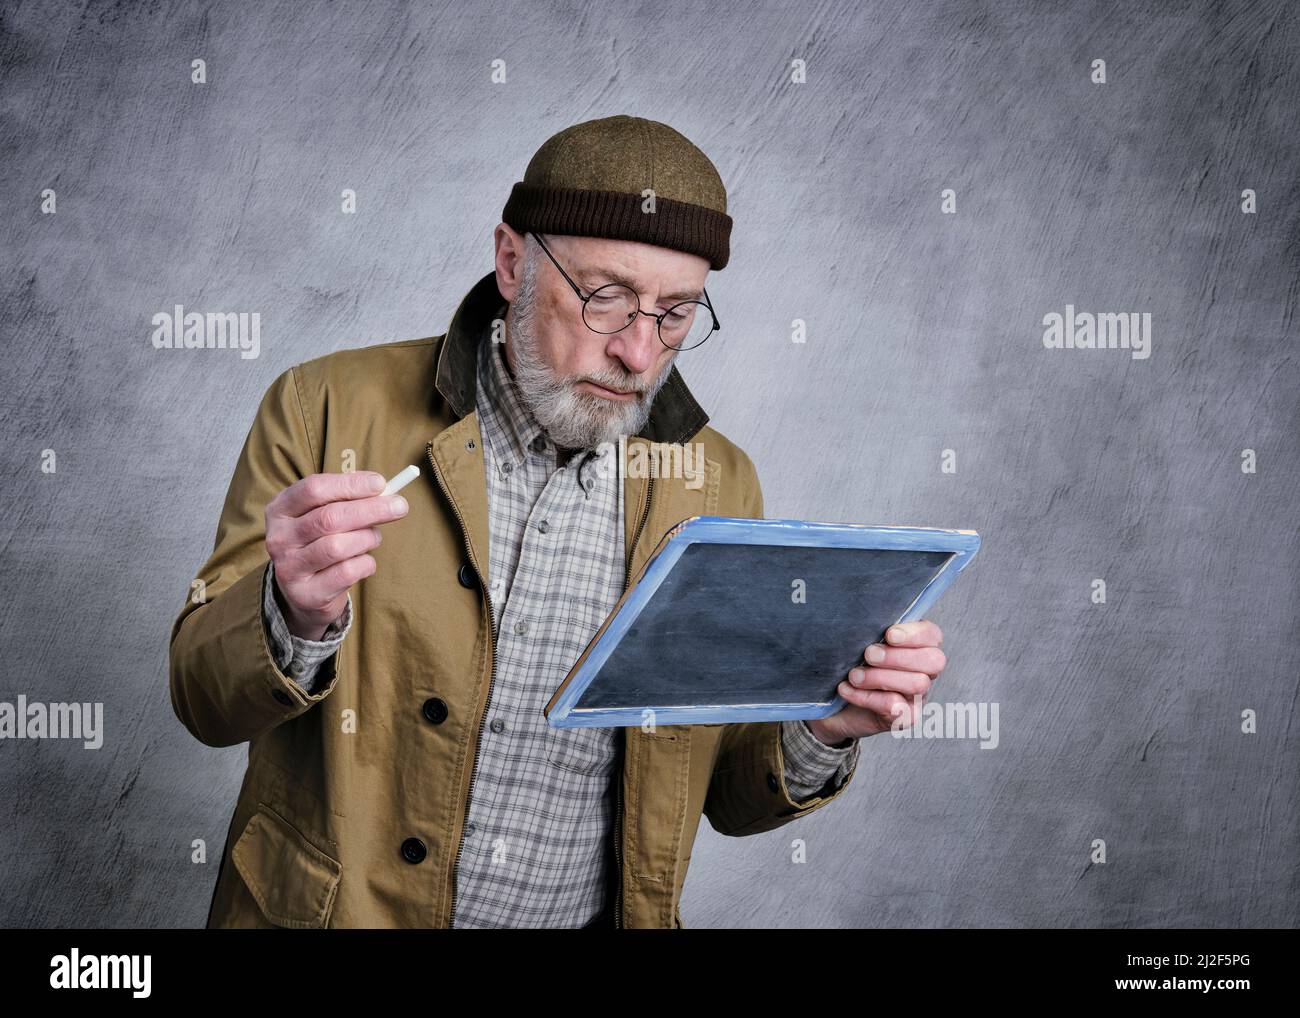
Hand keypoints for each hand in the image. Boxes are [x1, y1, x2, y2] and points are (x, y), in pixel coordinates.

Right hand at [264, 471, 409, 639]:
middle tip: (400, 507)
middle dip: (371, 510)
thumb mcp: (324, 515)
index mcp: (280, 510)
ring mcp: (289, 568)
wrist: (304, 593)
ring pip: (338, 546)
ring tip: (374, 537)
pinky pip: (347, 572)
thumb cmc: (320, 542)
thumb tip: (385, 491)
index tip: (380, 483)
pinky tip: (365, 562)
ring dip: (368, 538)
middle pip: (329, 518)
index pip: (313, 489)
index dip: (350, 484)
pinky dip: (365, 563)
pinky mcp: (306, 594)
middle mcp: (278, 538)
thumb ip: (348, 500)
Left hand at [807, 620, 945, 743]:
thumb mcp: (859, 644)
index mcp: (917, 647)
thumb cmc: (851, 667)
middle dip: (898, 656)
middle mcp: (923, 671)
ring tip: (853, 675)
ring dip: (880, 677)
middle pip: (933, 660)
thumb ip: (871, 630)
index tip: (889, 634)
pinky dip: (867, 697)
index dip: (915, 634)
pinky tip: (847, 690)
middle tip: (868, 654)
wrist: (833, 706)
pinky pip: (896, 706)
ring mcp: (918, 696)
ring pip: (917, 683)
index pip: (932, 635)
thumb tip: (865, 617)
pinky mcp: (906, 717)